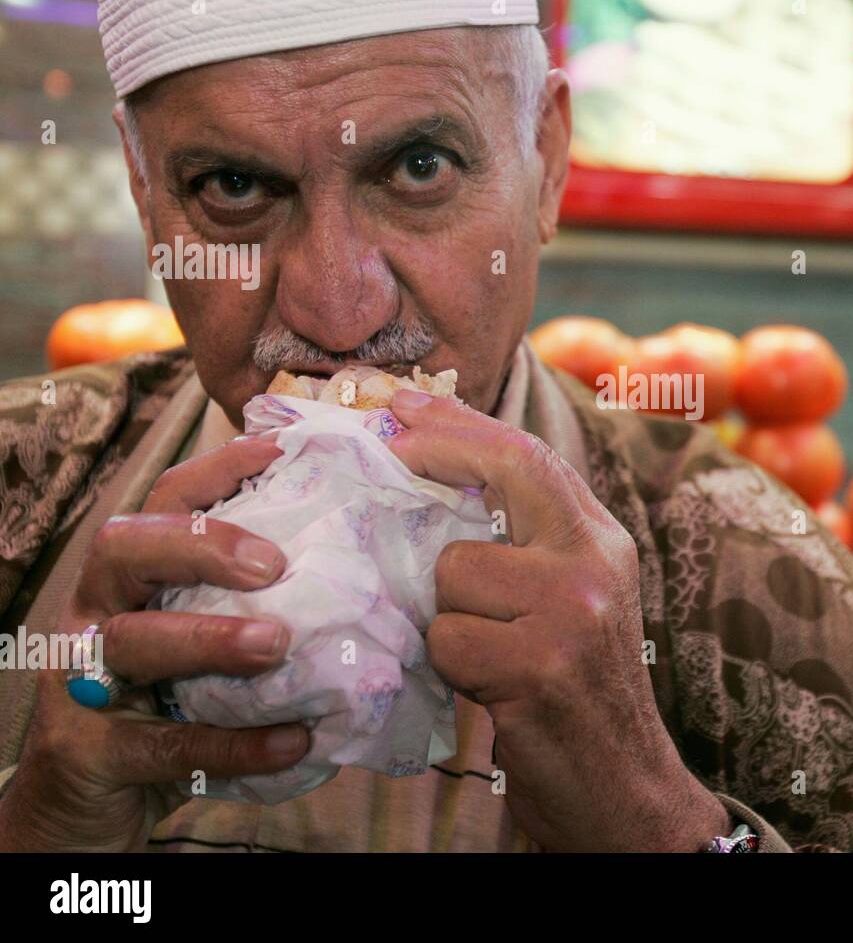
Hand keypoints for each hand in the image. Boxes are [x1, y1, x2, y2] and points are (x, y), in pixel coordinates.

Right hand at [0, 436, 309, 851]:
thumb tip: (362, 564)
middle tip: (274, 565)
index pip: (166, 501)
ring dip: (209, 640)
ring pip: (133, 643)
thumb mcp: (204, 643)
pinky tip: (293, 741)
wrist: (85, 808)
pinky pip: (164, 744)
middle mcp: (95, 613)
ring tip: (277, 645)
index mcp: (130, 576)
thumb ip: (254, 602)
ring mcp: (81, 682)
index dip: (220, 470)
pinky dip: (233, 744)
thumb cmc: (165, 705)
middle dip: (201, 546)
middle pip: (127, 549)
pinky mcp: (91, 752)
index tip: (283, 453)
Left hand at [386, 390, 729, 851]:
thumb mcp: (572, 605)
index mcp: (602, 542)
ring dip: (443, 614)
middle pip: (508, 470)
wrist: (625, 791)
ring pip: (454, 570)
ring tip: (482, 652)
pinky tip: (487, 689)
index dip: (463, 424)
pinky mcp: (541, 664)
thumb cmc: (578, 697)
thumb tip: (436, 487)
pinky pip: (448, 637)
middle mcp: (596, 562)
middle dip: (436, 449)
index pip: (531, 455)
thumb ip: (526, 547)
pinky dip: (448, 665)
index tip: (406, 406)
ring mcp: (574, 610)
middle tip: (385, 442)